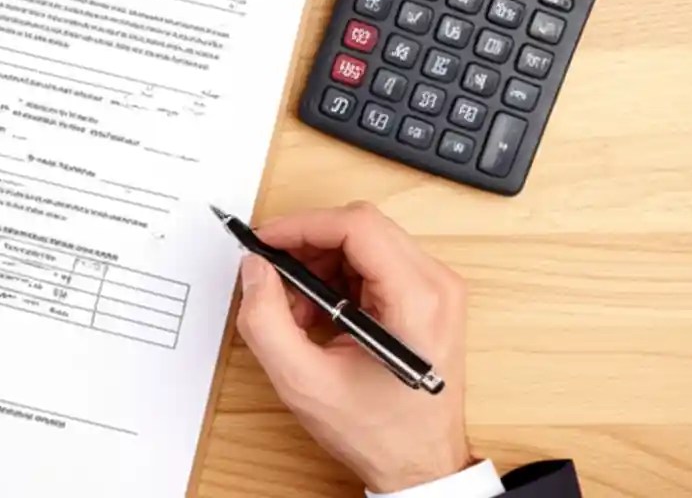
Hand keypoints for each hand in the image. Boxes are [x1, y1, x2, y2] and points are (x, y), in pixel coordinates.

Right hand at [236, 202, 470, 492]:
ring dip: (320, 265)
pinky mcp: (428, 297)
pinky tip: (319, 315)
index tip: (266, 242)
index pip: (357, 226)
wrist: (420, 465)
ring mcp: (436, 290)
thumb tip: (255, 270)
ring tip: (297, 310)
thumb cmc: (378, 432)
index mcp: (417, 301)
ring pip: (365, 241)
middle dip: (307, 247)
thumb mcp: (304, 381)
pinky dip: (338, 278)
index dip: (303, 226)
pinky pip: (375, 262)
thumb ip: (266, 320)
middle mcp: (436, 286)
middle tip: (274, 279)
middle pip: (360, 227)